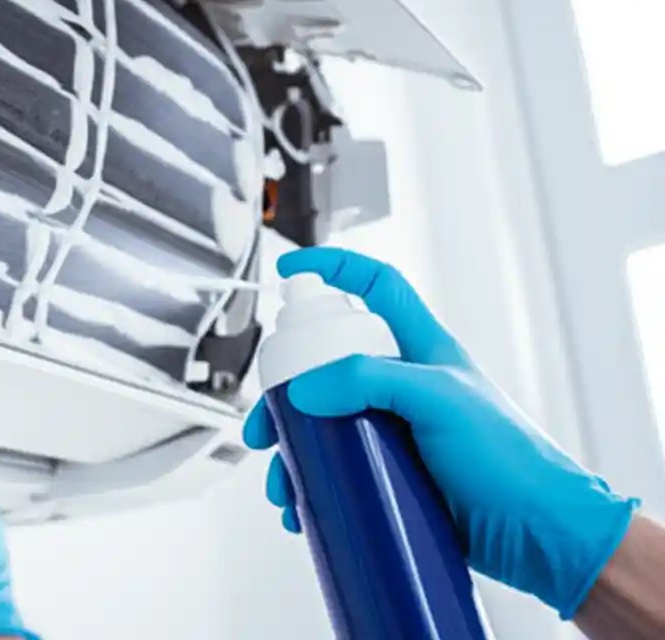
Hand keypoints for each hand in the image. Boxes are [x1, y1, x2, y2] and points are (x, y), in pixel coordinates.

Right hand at [242, 247, 638, 617]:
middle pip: (325, 368)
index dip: (335, 268)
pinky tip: (301, 507)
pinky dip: (310, 488)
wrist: (537, 535)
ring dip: (291, 452)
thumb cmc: (510, 460)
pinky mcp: (389, 476)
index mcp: (419, 350)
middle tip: (265, 425)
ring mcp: (394, 432)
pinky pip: (335, 473)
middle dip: (284, 395)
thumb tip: (306, 391)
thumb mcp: (439, 399)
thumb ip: (369, 380)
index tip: (292, 272)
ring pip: (322, 427)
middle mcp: (401, 386)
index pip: (375, 287)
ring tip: (282, 482)